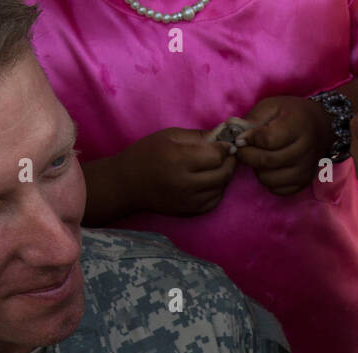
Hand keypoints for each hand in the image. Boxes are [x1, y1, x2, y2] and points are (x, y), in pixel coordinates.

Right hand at [118, 126, 237, 216]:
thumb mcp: (170, 136)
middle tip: (228, 154)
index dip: (225, 148)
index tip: (225, 143)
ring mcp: (187, 200)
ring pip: (221, 188)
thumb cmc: (147, 154)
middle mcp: (184, 183)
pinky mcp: (188, 211)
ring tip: (217, 166)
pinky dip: (217, 190)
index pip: (216, 155)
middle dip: (229, 162)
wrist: (128, 183)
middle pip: (222, 174)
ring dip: (224, 176)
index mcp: (178, 159)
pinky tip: (210, 181)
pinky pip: (213, 202)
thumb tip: (223, 136)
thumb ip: (198, 136)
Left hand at [235, 96, 333, 196]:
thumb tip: (237, 136)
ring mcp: (306, 169)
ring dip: (258, 169)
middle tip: (244, 149)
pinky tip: (271, 168)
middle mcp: (305, 149)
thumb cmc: (291, 114)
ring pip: (269, 179)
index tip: (241, 138)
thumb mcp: (272, 106)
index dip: (248, 140)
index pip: (267, 140)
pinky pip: (278, 190)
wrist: (321, 126)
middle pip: (266, 161)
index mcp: (298, 126)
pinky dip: (269, 181)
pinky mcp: (305, 182)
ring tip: (261, 157)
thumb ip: (253, 119)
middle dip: (248, 156)